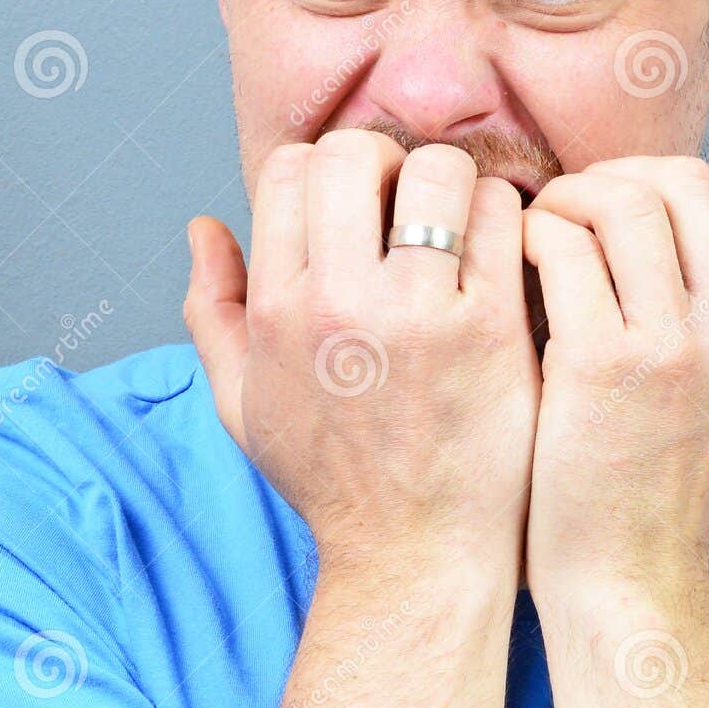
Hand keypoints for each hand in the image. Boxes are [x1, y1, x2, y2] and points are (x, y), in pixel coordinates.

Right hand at [183, 130, 539, 588]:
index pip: (292, 167)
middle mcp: (340, 302)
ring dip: (453, 183)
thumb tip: (203, 226)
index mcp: (278, 309)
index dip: (328, 168)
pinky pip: (502, 219)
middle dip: (388, 159)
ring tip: (461, 222)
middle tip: (411, 200)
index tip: (359, 202)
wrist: (416, 555)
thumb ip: (212, 310)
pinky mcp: (491, 330)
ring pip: (440, 172)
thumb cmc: (333, 480)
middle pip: (358, 151)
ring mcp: (419, 314)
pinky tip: (503, 253)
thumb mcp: (243, 404)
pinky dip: (505, 218)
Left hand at [521, 158, 708, 606]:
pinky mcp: (600, 365)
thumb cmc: (653, 496)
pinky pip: (563, 247)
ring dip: (565, 200)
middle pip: (681, 180)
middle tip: (566, 212)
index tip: (613, 214)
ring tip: (536, 236)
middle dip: (612, 177)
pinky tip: (512, 269)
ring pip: (622, 199)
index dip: (662, 184)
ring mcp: (671, 345)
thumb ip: (706, 322)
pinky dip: (532, 237)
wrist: (629, 585)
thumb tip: (662, 242)